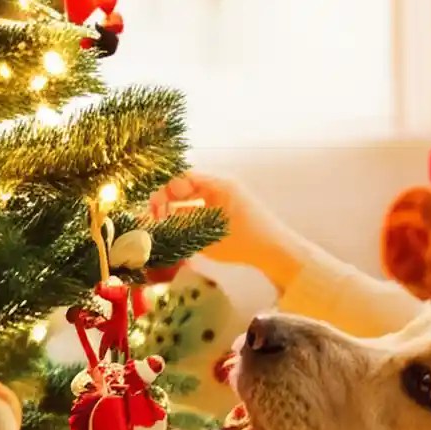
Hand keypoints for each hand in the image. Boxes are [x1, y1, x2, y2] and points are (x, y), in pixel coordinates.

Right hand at [148, 172, 306, 290]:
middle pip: (186, 187)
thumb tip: (157, 218)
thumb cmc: (244, 242)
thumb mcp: (209, 234)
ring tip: (163, 227)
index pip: (183, 177)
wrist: (276, 252)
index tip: (154, 208)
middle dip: (167, 202)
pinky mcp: (228, 211)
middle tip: (153, 219)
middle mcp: (221, 187)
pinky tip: (180, 232)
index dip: (165, 191)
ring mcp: (225, 198)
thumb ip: (182, 224)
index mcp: (218, 184)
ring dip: (177, 211)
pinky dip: (190, 218)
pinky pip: (202, 209)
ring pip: (192, 199)